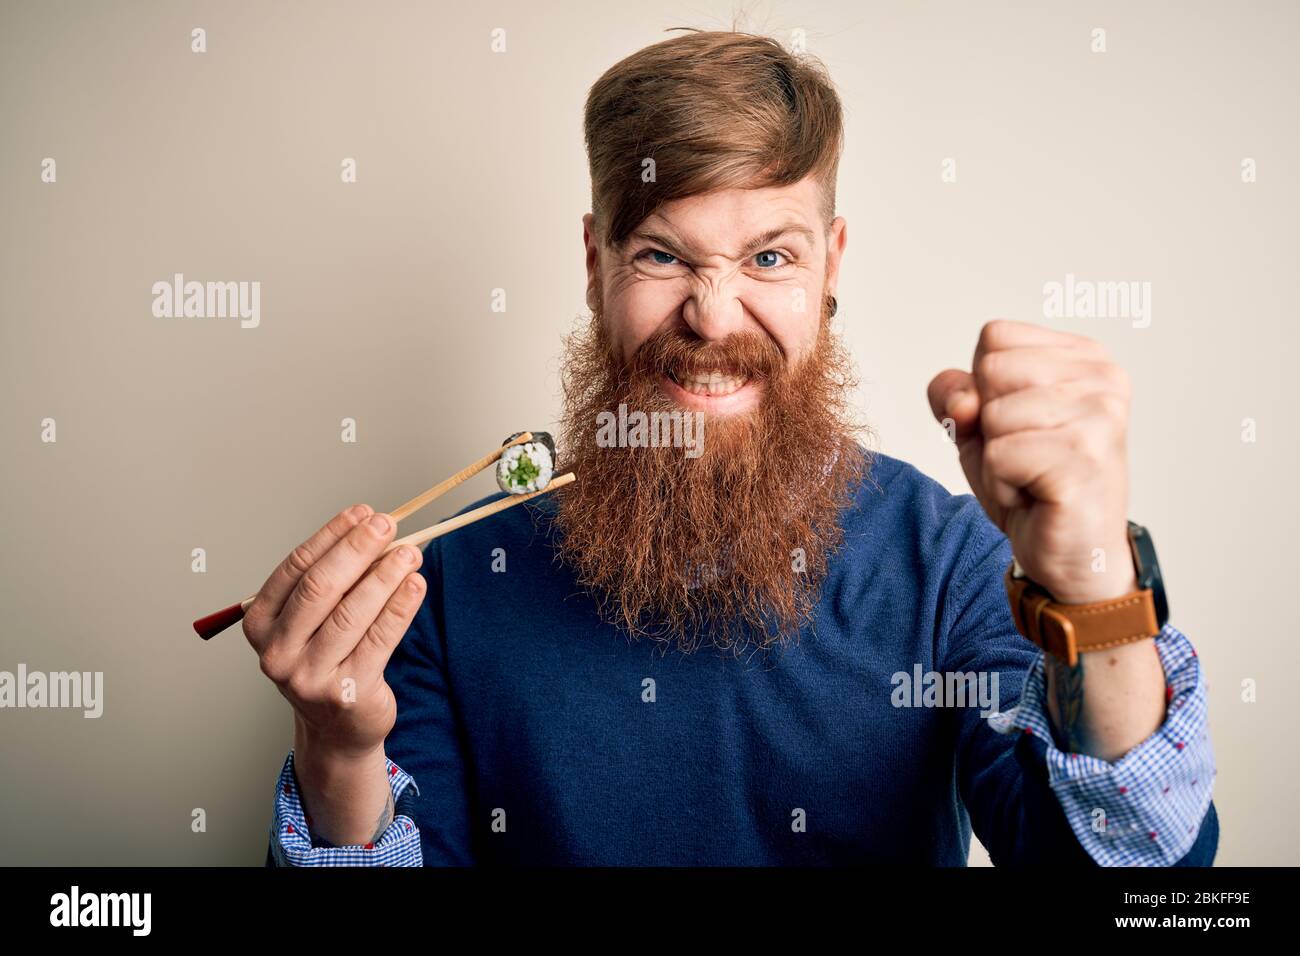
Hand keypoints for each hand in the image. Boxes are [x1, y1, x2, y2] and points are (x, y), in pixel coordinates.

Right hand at [243, 504, 426, 843]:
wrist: (338, 728)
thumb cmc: (328, 658)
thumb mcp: (316, 620)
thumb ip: (336, 580)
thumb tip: (373, 531)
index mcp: (260, 624)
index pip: (296, 568)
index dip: (331, 536)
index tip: (362, 512)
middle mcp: (277, 652)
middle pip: (320, 588)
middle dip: (357, 550)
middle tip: (387, 525)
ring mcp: (309, 677)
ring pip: (351, 614)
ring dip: (384, 576)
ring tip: (410, 553)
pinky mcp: (346, 694)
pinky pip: (379, 640)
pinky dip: (400, 607)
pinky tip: (416, 585)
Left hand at [927, 320, 1137, 603]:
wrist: (1072, 554)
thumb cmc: (1031, 483)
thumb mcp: (978, 428)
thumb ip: (955, 395)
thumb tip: (963, 400)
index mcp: (1085, 356)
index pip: (994, 336)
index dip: (984, 387)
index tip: (1020, 424)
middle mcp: (1103, 378)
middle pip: (990, 370)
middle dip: (989, 423)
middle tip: (1027, 456)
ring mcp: (1100, 417)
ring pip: (992, 415)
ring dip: (996, 459)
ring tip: (1033, 476)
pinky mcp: (1085, 458)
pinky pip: (1000, 457)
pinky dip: (1002, 484)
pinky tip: (1037, 496)